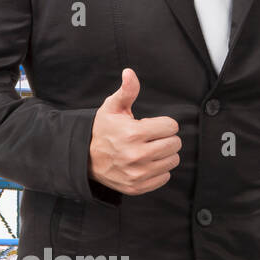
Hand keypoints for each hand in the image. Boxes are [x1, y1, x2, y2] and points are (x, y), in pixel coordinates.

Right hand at [88, 68, 180, 196]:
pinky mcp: (138, 186)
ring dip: (163, 154)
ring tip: (148, 150)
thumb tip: (130, 73)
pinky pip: (165, 177)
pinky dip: (158, 170)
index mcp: (133, 133)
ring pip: (172, 160)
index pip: (172, 127)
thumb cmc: (102, 131)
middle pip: (175, 144)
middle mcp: (137, 155)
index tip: (150, 126)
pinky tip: (145, 163)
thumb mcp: (111, 108)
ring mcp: (138, 173)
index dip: (162, 124)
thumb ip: (127, 91)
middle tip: (150, 138)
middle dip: (165, 138)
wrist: (84, 158)